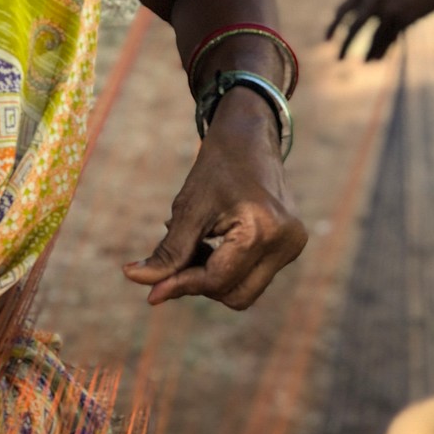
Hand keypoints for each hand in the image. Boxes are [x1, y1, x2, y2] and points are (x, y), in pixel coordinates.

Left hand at [123, 89, 306, 309]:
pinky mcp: (291, 246)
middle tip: (176, 262)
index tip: (151, 288)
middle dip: (200, 285)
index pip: (216, 280)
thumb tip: (140, 282)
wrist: (250, 138)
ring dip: (213, 279)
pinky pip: (253, 277)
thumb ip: (167, 252)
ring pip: (244, 291)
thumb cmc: (216, 167)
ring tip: (196, 245)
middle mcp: (285, 242)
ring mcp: (293, 246)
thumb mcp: (188, 209)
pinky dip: (227, 270)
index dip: (180, 285)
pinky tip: (212, 244)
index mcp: (261, 229)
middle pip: (235, 296)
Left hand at [327, 0, 433, 59]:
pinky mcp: (407, 20)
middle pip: (355, 27)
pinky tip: (377, 59)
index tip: (328, 38)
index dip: (334, 25)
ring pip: (375, 37)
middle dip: (345, 44)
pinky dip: (384, 49)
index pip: (345, 9)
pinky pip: (392, 38)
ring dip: (368, 52)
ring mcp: (392, 12)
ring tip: (361, 63)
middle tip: (337, 58)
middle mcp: (377, 1)